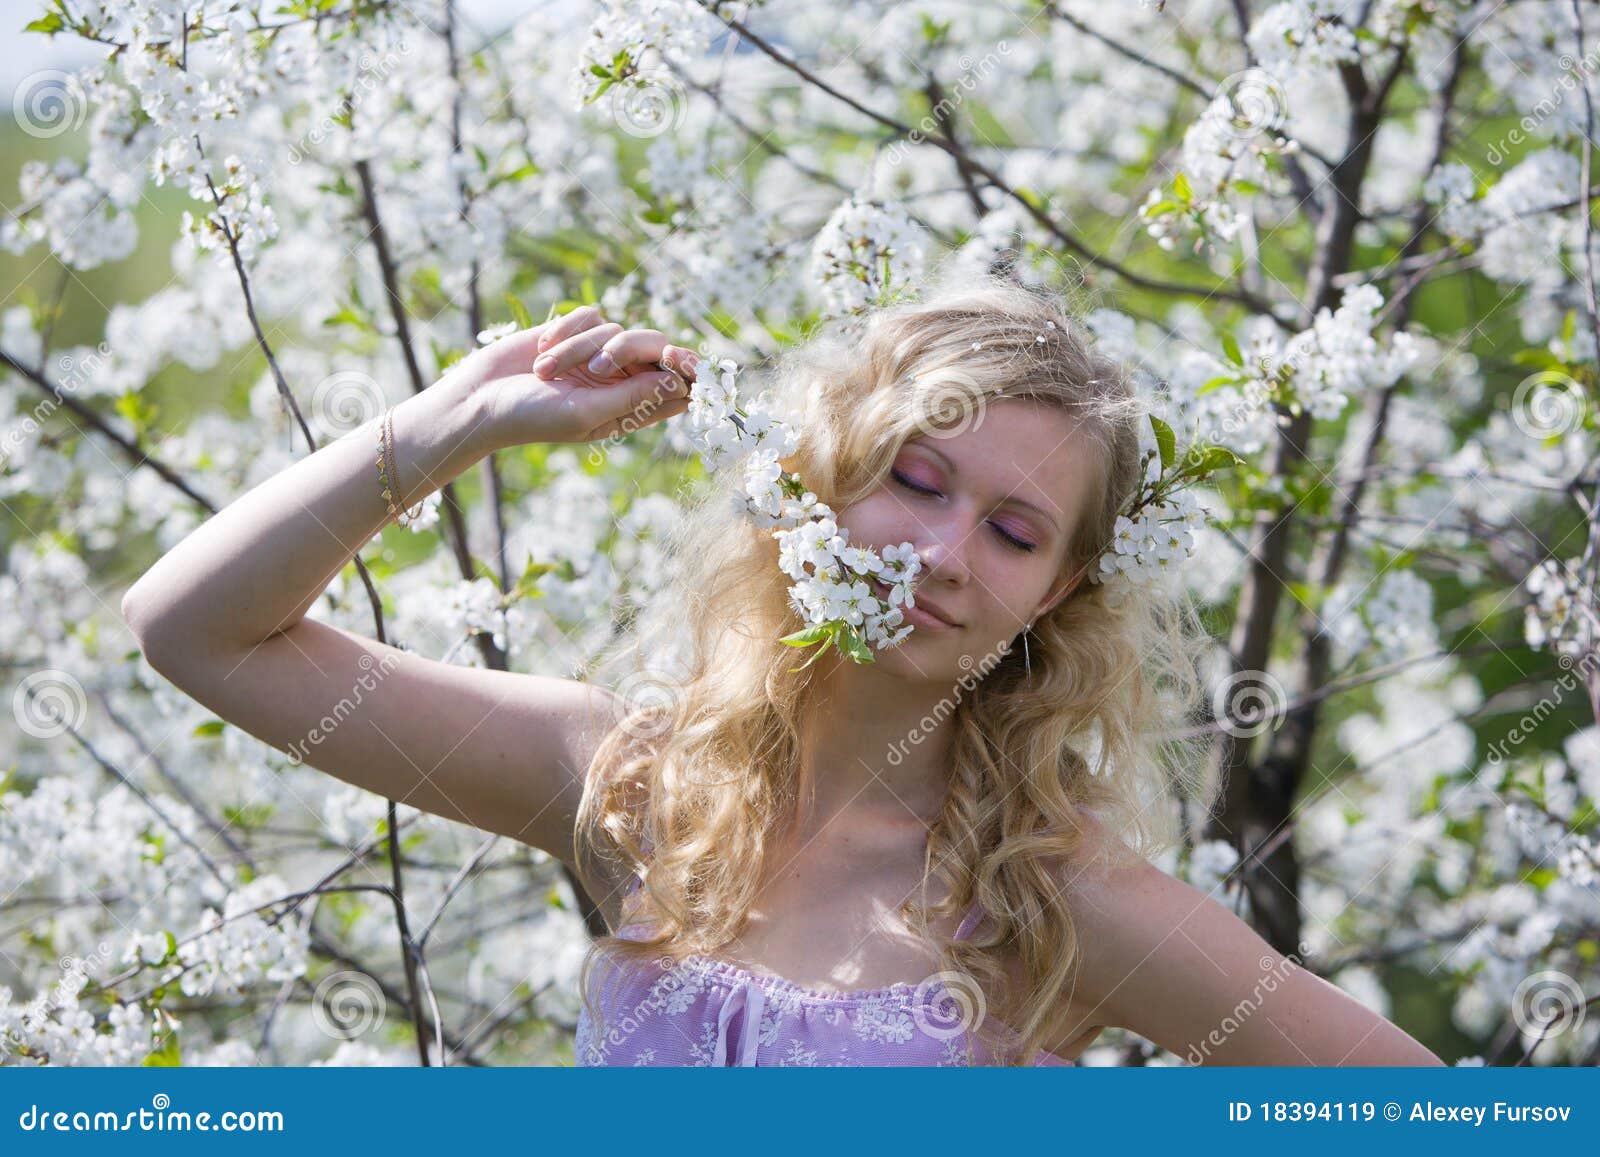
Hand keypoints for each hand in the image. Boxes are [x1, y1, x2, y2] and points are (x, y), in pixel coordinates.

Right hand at [449, 305, 699, 450]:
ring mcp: (598, 354)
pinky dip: (567, 329)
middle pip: (655, 348)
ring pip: (617, 329)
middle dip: (629, 350)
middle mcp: (620, 381)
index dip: (687, 371)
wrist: (481, 396)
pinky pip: (591, 314)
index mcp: (631, 409)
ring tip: (546, 371)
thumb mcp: (586, 413)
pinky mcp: (575, 331)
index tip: (678, 359)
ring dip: (579, 348)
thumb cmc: (532, 416)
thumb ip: (633, 397)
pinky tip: (543, 350)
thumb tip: (678, 381)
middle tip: (599, 366)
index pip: (678, 387)